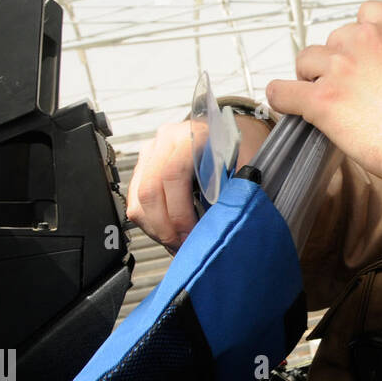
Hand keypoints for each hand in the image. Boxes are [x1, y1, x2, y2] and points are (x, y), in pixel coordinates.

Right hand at [126, 114, 269, 251]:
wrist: (234, 134)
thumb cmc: (242, 149)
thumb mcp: (245, 165)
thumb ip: (233, 190)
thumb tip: (219, 223)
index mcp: (192, 135)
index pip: (173, 175)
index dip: (179, 212)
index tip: (191, 235)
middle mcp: (166, 141)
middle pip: (150, 191)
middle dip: (165, 227)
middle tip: (183, 246)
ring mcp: (151, 153)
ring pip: (139, 200)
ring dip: (156, 229)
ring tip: (178, 243)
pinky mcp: (143, 168)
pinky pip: (135, 202)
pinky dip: (150, 223)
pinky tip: (169, 232)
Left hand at [265, 1, 381, 197]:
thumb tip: (379, 72)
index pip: (363, 14)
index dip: (358, 39)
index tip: (362, 57)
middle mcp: (363, 39)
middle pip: (331, 41)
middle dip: (336, 62)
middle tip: (351, 89)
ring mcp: (339, 67)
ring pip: (305, 62)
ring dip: (313, 78)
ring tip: (330, 102)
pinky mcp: (321, 99)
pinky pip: (283, 92)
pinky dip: (283, 98)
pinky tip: (290, 105)